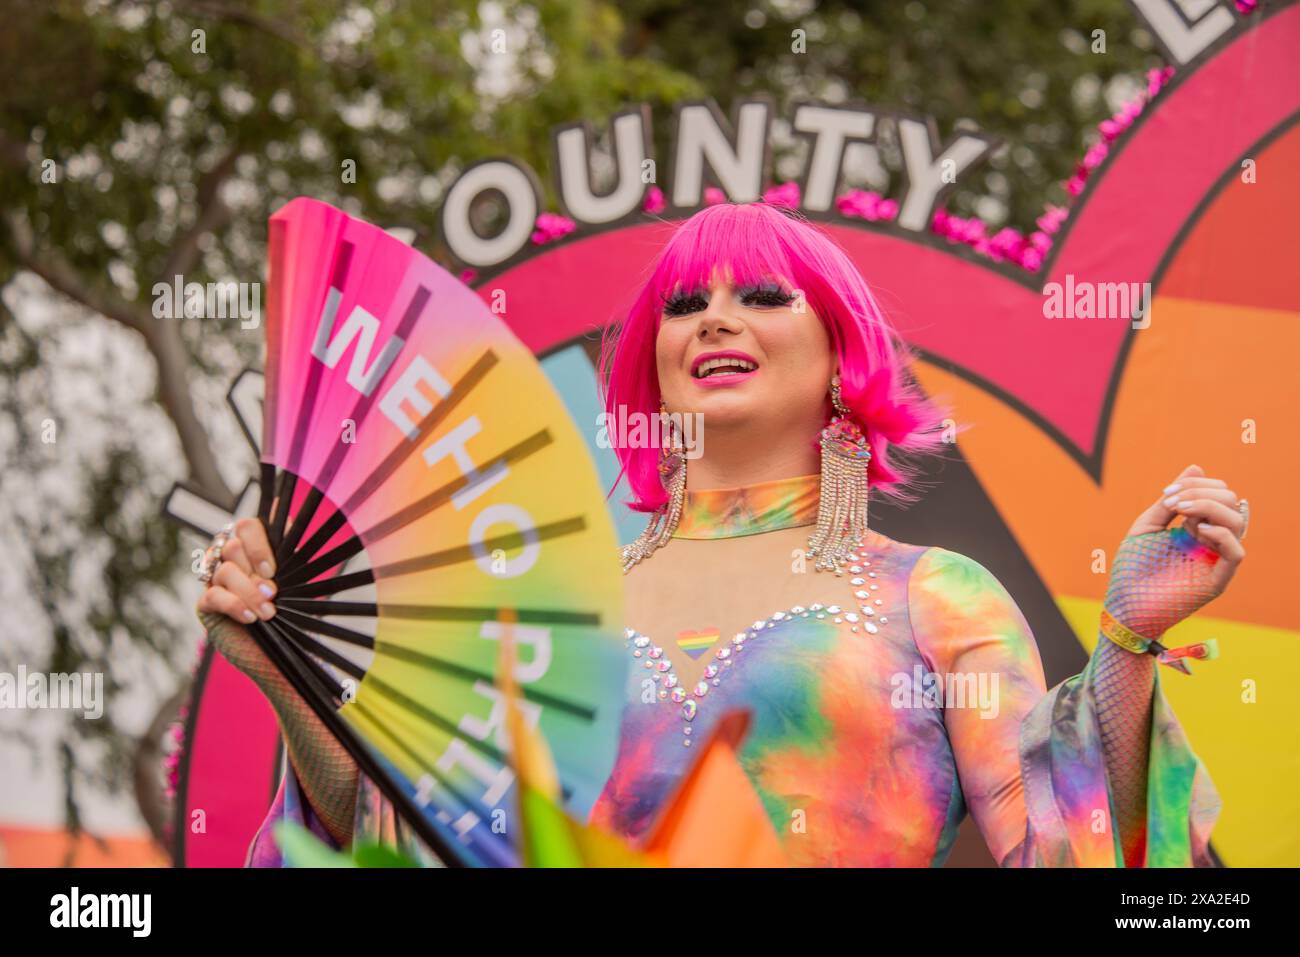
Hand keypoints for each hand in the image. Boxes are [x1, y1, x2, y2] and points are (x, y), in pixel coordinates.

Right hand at [195, 517, 278, 653]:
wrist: (278, 652)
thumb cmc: (288, 612)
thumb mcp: (295, 582)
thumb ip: (289, 553)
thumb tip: (288, 519)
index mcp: (254, 547)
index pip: (248, 527)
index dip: (259, 545)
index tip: (272, 569)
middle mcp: (231, 559)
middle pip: (233, 546)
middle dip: (255, 573)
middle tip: (272, 593)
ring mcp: (215, 580)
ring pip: (225, 571)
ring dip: (249, 592)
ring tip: (268, 612)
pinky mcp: (206, 604)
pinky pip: (214, 595)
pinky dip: (234, 605)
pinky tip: (250, 618)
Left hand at [1106, 464, 1246, 637]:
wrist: (1123, 604)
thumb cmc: (1132, 568)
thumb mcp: (1147, 526)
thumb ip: (1170, 500)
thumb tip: (1196, 467)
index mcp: (1197, 527)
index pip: (1217, 494)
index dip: (1196, 485)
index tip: (1166, 494)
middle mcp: (1211, 542)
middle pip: (1231, 503)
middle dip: (1203, 492)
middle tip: (1172, 502)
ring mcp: (1216, 560)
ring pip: (1238, 522)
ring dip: (1210, 507)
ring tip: (1181, 512)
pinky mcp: (1216, 581)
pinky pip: (1236, 553)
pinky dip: (1221, 534)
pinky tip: (1197, 530)